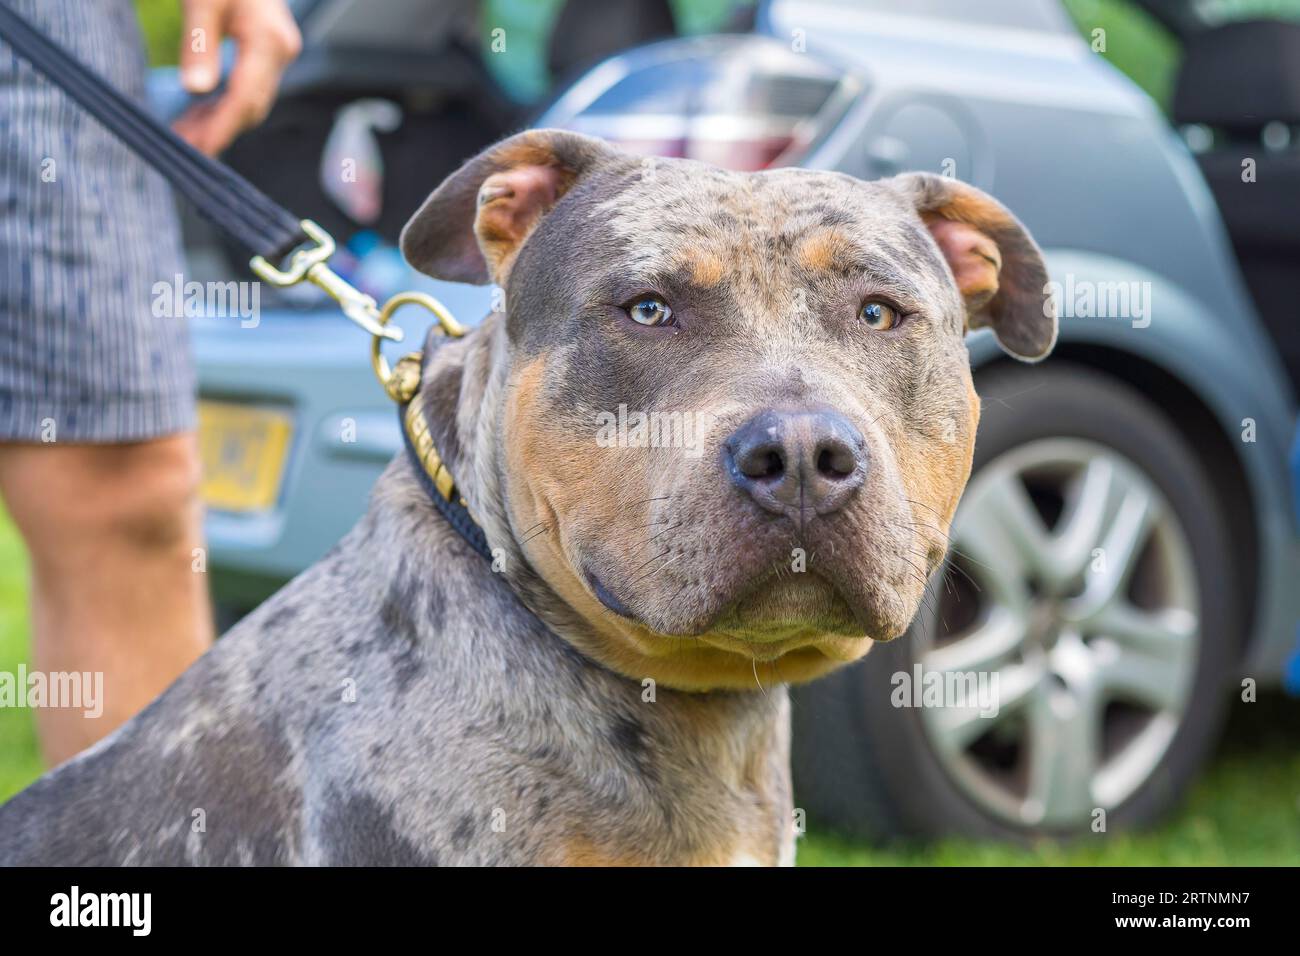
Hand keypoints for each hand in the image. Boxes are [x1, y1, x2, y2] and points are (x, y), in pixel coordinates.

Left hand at [172, 0, 301, 154]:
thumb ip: (199, 45)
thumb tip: (197, 90)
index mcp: (269, 40)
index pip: (246, 98)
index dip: (221, 128)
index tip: (198, 149)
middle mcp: (280, 51)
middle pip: (252, 106)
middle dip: (218, 130)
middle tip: (183, 149)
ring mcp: (277, 52)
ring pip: (250, 100)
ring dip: (219, 120)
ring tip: (185, 135)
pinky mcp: (267, 50)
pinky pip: (248, 86)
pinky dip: (223, 103)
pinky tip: (199, 113)